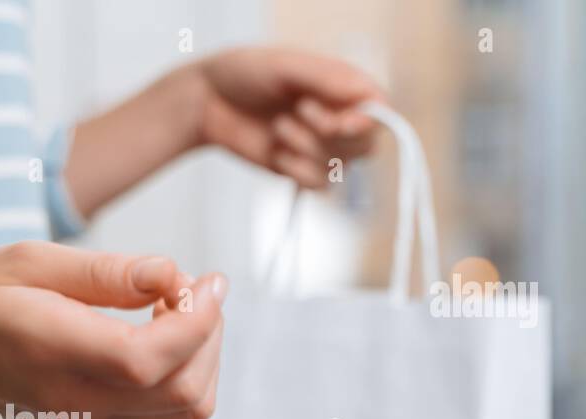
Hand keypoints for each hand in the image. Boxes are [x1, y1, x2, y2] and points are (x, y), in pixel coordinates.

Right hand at [0, 241, 225, 418]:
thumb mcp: (30, 262)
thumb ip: (105, 273)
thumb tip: (171, 275)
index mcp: (55, 354)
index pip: (152, 359)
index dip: (198, 320)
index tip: (206, 279)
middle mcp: (76, 403)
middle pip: (185, 392)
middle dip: (209, 333)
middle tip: (189, 287)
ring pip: (186, 412)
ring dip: (202, 358)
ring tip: (174, 312)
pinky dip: (185, 379)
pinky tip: (161, 339)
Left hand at [64, 47, 382, 217]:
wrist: (206, 103)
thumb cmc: (244, 73)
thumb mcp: (286, 65)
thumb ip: (327, 79)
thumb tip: (369, 97)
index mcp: (342, 86)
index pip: (379, 110)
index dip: (367, 122)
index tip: (342, 123)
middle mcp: (338, 116)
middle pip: (365, 144)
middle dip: (331, 135)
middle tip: (298, 111)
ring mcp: (320, 146)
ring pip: (340, 167)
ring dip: (307, 150)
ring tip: (277, 126)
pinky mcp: (299, 169)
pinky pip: (317, 185)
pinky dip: (296, 172)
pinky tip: (275, 153)